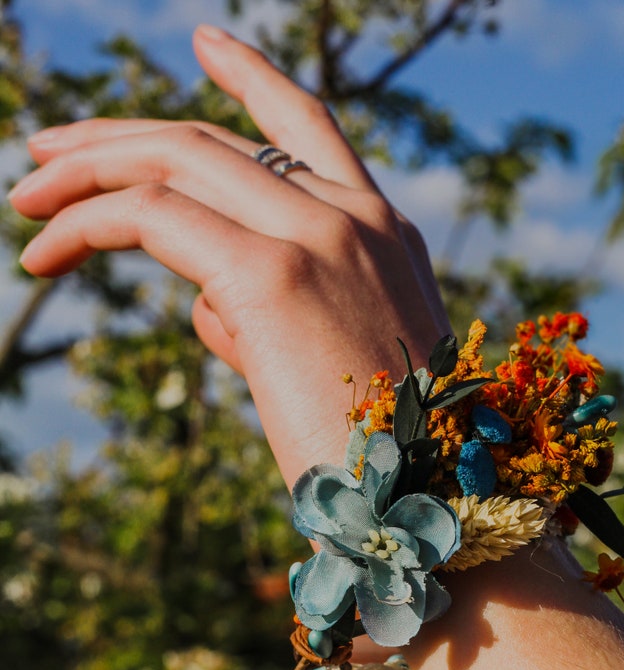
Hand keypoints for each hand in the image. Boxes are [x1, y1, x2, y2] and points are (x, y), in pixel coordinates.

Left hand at [8, 24, 449, 487]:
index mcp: (386, 236)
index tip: (202, 46)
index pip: (309, 129)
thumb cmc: (380, 460)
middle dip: (119, 138)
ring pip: (177, 160)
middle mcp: (357, 219)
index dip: (251, 80)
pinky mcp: (272, 275)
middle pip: (215, 140)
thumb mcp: (337, 367)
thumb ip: (271, 315)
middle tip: (48, 155)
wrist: (422, 508)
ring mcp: (319, 236)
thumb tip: (205, 302)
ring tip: (28, 200)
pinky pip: (154, 216)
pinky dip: (88, 223)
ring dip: (88, 171)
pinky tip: (44, 252)